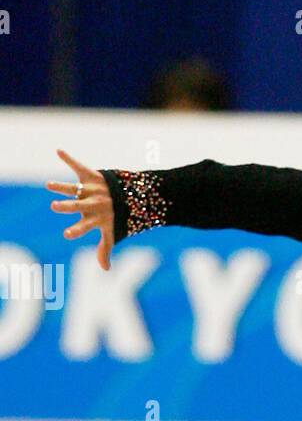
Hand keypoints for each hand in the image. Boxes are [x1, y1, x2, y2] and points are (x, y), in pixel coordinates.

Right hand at [47, 149, 114, 271]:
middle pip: (77, 206)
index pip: (85, 226)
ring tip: (49, 185)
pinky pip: (78, 165)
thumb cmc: (119, 217)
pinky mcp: (92, 176)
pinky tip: (59, 151)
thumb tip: (106, 269)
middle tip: (54, 206)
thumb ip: (105, 249)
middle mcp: (93, 203)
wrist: (133, 195)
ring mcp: (92, 189)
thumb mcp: (113, 233)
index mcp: (96, 218)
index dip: (76, 230)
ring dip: (62, 186)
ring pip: (74, 188)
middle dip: (67, 207)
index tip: (66, 234)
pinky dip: (69, 158)